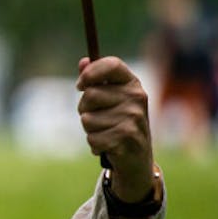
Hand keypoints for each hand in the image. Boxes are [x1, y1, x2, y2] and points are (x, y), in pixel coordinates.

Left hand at [76, 56, 155, 200]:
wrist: (137, 156)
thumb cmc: (118, 122)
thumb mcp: (109, 98)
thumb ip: (95, 79)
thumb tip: (83, 61)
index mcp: (132, 83)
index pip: (111, 64)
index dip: (90, 73)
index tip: (80, 85)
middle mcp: (136, 97)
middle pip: (90, 95)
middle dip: (84, 109)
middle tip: (98, 117)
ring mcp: (134, 117)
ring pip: (87, 119)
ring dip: (90, 129)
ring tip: (106, 131)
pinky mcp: (127, 137)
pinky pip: (92, 138)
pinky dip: (95, 144)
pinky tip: (108, 145)